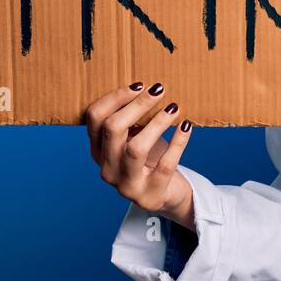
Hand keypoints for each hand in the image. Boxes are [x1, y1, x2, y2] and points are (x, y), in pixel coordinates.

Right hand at [85, 81, 195, 228]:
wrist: (167, 195)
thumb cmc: (151, 160)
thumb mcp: (135, 139)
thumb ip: (133, 120)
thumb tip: (148, 88)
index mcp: (98, 151)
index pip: (94, 118)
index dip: (115, 98)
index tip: (139, 85)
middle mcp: (107, 169)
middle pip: (112, 129)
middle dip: (136, 105)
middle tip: (159, 90)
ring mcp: (127, 186)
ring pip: (135, 149)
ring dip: (156, 124)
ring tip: (173, 108)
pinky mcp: (150, 195)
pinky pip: (165, 165)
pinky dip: (178, 142)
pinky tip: (186, 126)